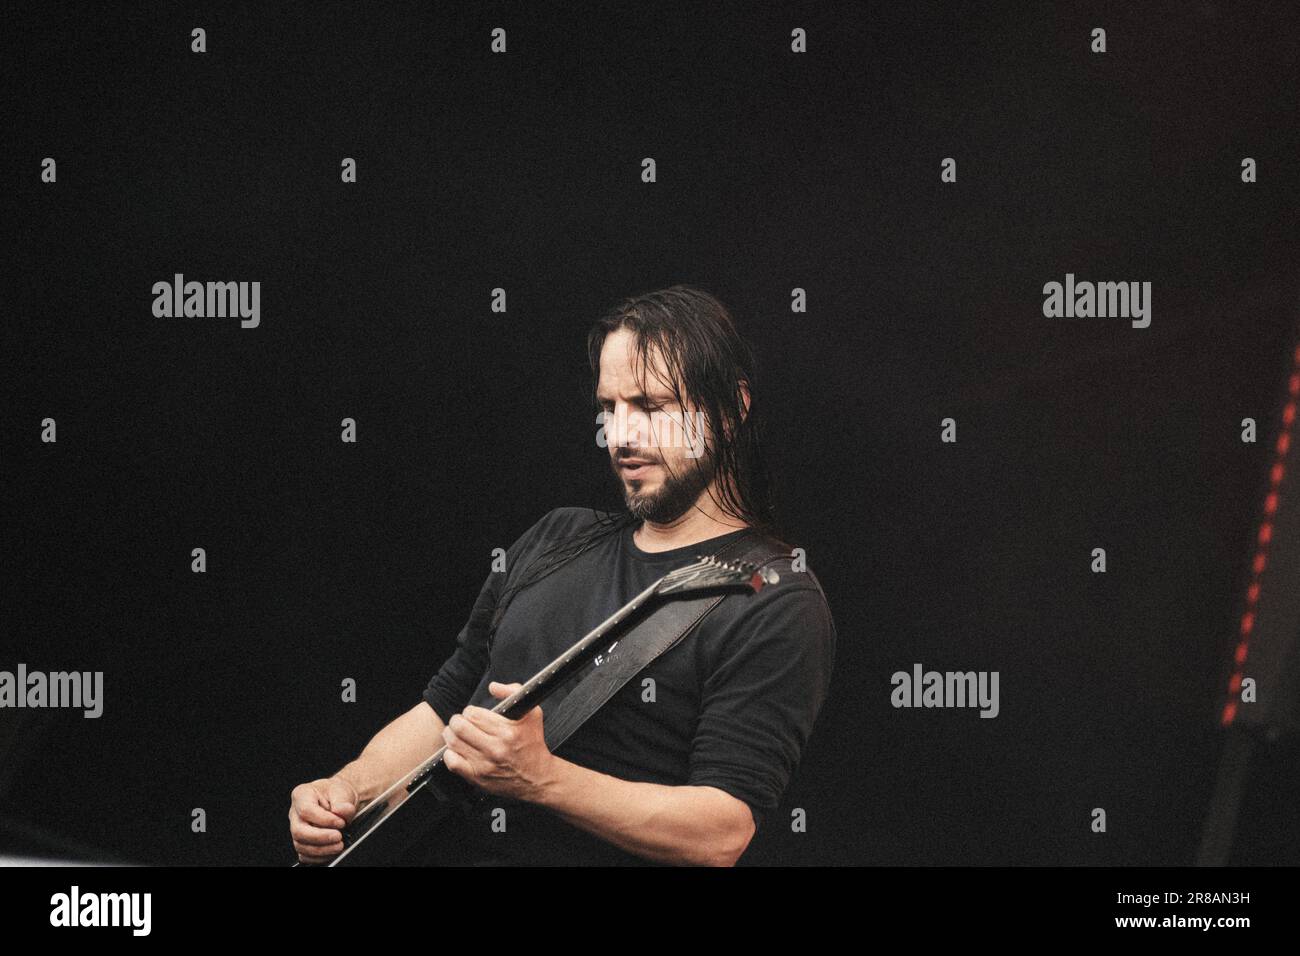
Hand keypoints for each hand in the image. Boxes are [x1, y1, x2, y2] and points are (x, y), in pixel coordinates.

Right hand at [288, 775, 358, 863]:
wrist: (339, 801)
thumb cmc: (336, 794)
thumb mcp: (343, 791)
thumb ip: (343, 801)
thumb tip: (341, 811)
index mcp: (302, 795)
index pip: (306, 810)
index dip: (324, 820)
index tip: (341, 822)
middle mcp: (295, 813)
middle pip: (299, 831)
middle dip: (320, 838)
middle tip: (338, 837)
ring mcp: (297, 828)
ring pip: (301, 845)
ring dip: (322, 849)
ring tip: (339, 845)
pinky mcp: (302, 841)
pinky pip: (304, 854)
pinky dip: (318, 857)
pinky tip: (331, 850)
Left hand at [442, 681, 557, 801]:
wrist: (537, 777)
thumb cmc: (533, 744)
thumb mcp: (532, 714)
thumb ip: (513, 693)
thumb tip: (493, 687)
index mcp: (507, 732)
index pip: (473, 714)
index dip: (470, 711)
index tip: (474, 714)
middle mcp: (495, 749)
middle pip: (460, 727)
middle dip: (457, 720)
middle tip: (462, 722)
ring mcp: (485, 765)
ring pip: (453, 743)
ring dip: (451, 734)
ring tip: (456, 733)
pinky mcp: (477, 778)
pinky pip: (452, 763)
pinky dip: (450, 754)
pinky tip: (457, 749)